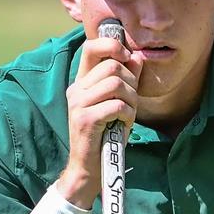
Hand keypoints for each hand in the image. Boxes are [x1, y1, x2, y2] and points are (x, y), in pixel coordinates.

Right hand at [54, 32, 142, 209]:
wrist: (90, 167)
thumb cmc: (106, 135)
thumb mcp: (118, 104)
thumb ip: (126, 80)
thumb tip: (137, 56)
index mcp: (82, 82)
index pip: (91, 47)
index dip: (113, 46)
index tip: (127, 59)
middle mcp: (76, 89)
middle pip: (112, 66)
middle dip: (131, 82)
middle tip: (131, 101)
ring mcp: (78, 103)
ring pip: (115, 84)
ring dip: (131, 100)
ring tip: (128, 114)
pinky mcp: (85, 119)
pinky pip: (116, 105)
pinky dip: (127, 114)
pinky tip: (124, 124)